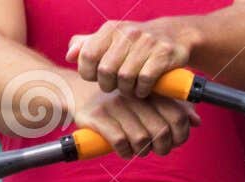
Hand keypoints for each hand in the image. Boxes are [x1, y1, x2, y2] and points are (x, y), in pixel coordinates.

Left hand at [68, 20, 193, 99]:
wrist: (174, 35)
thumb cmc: (136, 43)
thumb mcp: (111, 40)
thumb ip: (87, 46)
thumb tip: (69, 55)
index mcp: (111, 29)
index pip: (88, 56)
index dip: (89, 74)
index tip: (98, 78)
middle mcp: (128, 32)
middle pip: (106, 71)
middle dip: (108, 85)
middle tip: (115, 87)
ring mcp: (147, 42)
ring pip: (125, 78)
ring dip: (127, 90)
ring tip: (130, 89)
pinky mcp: (163, 54)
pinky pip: (144, 80)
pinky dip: (142, 90)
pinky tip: (143, 90)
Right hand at [72, 80, 198, 158]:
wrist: (79, 93)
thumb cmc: (120, 101)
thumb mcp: (148, 100)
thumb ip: (175, 108)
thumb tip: (196, 122)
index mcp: (149, 89)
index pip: (177, 115)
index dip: (181, 135)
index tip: (174, 142)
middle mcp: (134, 94)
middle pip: (162, 131)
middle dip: (162, 147)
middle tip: (155, 150)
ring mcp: (115, 105)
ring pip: (141, 139)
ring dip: (142, 151)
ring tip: (137, 149)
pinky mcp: (97, 117)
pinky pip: (120, 142)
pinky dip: (125, 152)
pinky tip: (124, 150)